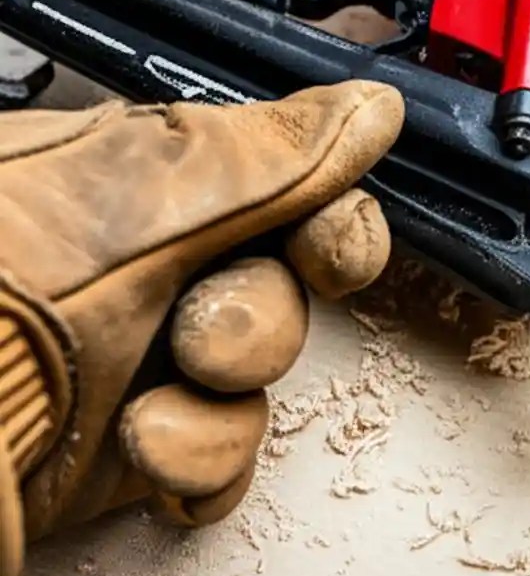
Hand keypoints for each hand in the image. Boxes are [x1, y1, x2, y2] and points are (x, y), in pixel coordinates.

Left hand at [0, 81, 403, 575]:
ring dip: (224, 400)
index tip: (332, 239)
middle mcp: (130, 273)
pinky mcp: (116, 457)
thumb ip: (269, 156)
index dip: (320, 214)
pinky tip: (154, 455)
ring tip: (157, 408)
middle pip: (274, 290)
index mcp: (125, 186)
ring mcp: (126, 367)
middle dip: (261, 317)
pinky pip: (216, 460)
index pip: (266, 187)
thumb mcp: (130, 198)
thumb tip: (366, 112)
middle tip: (211, 331)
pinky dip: (202, 464)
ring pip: (251, 383)